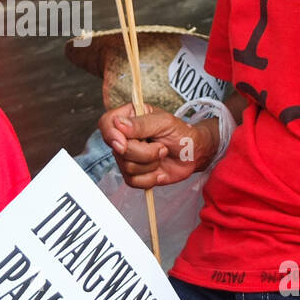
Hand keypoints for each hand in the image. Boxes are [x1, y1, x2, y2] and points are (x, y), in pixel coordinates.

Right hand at [97, 102, 212, 187]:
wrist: (193, 154)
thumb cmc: (180, 133)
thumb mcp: (164, 122)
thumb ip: (140, 124)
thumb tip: (118, 124)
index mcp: (128, 117)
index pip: (106, 123)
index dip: (111, 135)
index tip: (124, 142)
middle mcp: (124, 137)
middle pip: (118, 150)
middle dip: (144, 152)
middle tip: (162, 146)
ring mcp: (127, 156)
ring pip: (127, 167)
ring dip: (150, 164)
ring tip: (162, 154)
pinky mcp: (134, 174)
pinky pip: (133, 181)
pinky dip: (150, 178)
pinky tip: (159, 170)